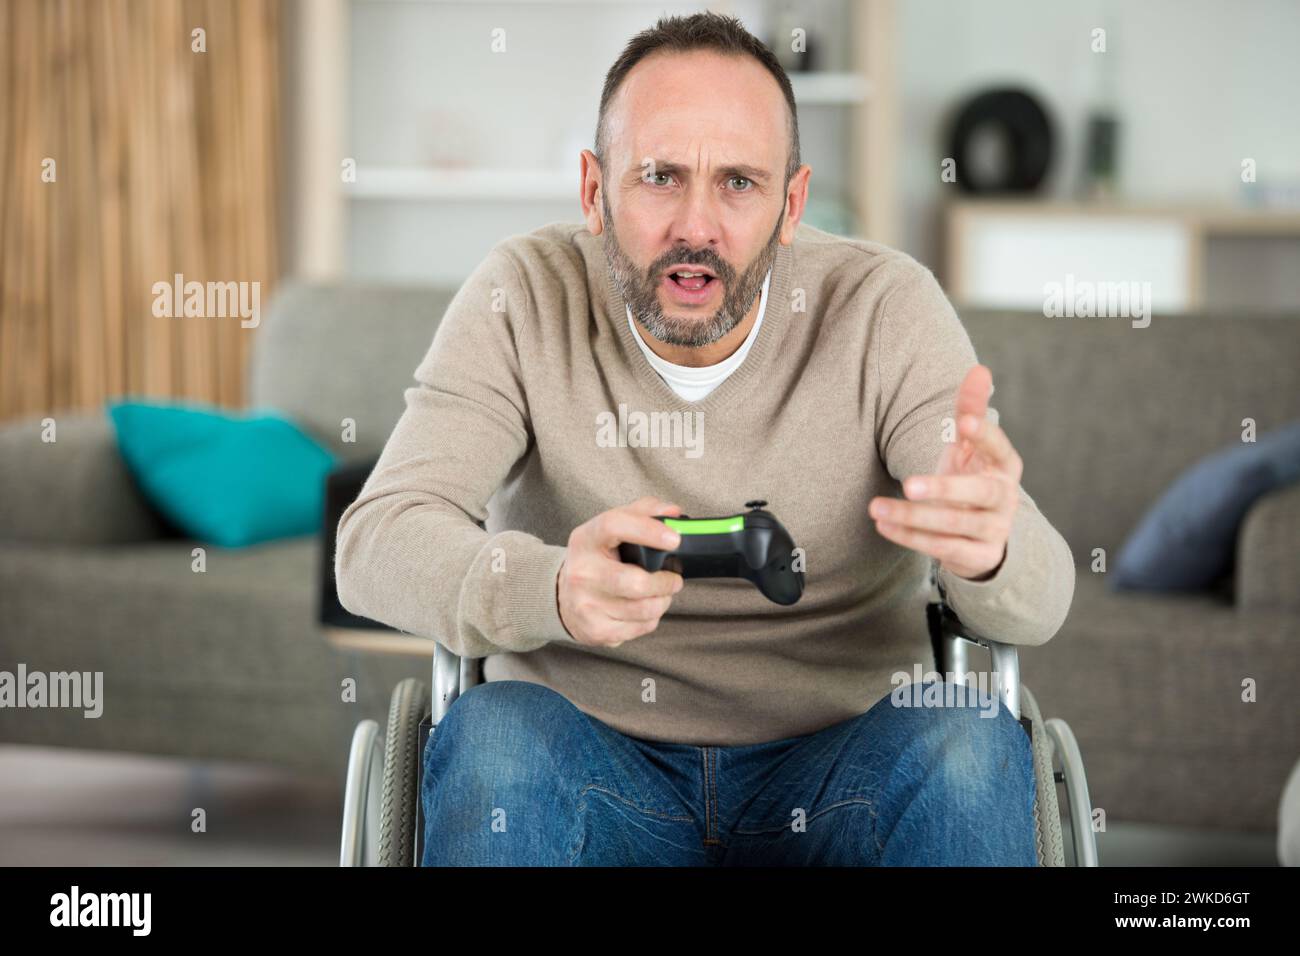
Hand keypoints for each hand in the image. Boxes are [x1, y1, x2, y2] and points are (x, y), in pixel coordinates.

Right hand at [557, 496, 685, 646]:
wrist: (564, 597)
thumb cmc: (597, 559)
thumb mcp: (611, 529)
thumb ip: (644, 512)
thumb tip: (673, 511)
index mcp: (586, 539)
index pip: (614, 526)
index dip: (648, 531)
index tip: (674, 539)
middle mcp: (582, 572)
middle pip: (635, 582)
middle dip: (665, 582)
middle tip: (674, 579)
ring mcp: (586, 604)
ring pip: (643, 609)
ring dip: (662, 601)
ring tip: (660, 593)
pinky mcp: (595, 629)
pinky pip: (640, 627)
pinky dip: (651, 618)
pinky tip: (644, 609)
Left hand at [869, 364, 1022, 580]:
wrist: (985, 537)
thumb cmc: (971, 480)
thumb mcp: (970, 448)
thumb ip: (971, 410)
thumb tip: (979, 369)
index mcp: (1006, 467)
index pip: (1000, 448)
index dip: (984, 435)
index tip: (963, 422)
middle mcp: (1006, 499)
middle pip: (979, 493)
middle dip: (943, 488)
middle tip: (908, 483)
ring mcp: (994, 530)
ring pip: (953, 525)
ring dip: (912, 518)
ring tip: (875, 507)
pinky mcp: (977, 557)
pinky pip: (942, 549)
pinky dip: (910, 538)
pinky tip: (883, 525)